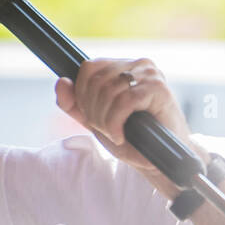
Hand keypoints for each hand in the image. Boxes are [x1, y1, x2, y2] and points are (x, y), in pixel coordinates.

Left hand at [54, 58, 207, 198]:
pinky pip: (123, 101)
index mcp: (125, 66)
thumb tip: (61, 82)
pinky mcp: (159, 89)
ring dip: (104, 120)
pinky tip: (121, 135)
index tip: (94, 119)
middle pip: (96, 81)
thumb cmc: (134, 139)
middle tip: (106, 131)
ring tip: (114, 133)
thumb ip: (74, 104)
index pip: (89, 68)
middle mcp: (139, 65)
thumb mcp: (96, 120)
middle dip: (93, 112)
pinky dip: (115, 122)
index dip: (83, 96)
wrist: (162, 159)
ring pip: (108, 91)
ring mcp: (150, 75)